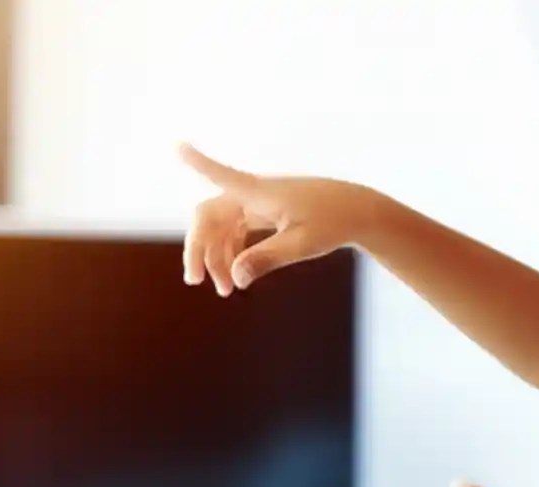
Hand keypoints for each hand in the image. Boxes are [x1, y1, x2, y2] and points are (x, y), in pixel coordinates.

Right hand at [178, 144, 398, 295]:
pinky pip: (237, 230)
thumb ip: (267, 258)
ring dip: (218, 255)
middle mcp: (254, 194)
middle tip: (196, 281)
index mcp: (260, 193)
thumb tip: (236, 278)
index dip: (198, 163)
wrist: (360, 212)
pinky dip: (231, 250)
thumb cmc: (334, 223)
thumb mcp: (303, 244)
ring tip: (225, 290)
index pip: (221, 174)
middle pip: (209, 216)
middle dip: (200, 247)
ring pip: (222, 227)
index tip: (178, 146)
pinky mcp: (267, 212)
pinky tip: (235, 274)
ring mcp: (259, 202)